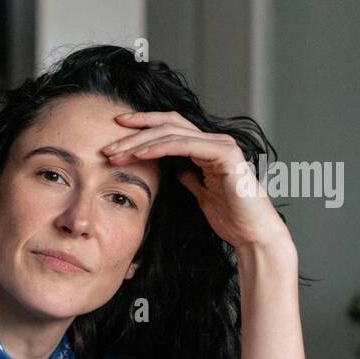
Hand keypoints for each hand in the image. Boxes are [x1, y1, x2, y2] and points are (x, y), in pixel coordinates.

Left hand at [102, 110, 289, 249]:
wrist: (252, 234)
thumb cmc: (230, 217)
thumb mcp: (201, 194)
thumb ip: (189, 178)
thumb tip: (175, 171)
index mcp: (208, 148)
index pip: (170, 128)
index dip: (143, 126)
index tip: (115, 131)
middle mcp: (215, 141)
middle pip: (167, 125)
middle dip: (134, 132)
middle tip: (107, 145)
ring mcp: (221, 145)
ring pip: (172, 133)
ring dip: (139, 142)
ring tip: (115, 153)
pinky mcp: (225, 155)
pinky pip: (185, 145)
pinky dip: (159, 148)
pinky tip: (139, 154)